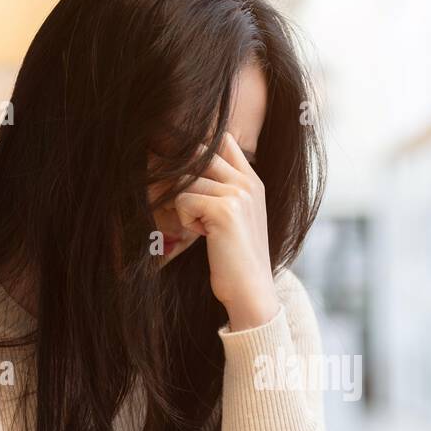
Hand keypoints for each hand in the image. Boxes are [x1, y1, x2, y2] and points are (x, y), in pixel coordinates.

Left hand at [175, 133, 278, 329]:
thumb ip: (219, 188)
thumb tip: (181, 165)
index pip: (223, 139)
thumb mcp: (233, 216)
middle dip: (178, 175)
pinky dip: (185, 219)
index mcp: (252, 180)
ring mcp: (239, 193)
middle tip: (182, 202)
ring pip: (186, 178)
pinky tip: (204, 235)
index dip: (198, 147)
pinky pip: (184, 199)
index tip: (184, 170)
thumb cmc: (235, 258)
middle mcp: (248, 182)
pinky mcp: (225, 209)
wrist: (251, 290)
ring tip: (201, 226)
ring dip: (183, 204)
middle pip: (198, 153)